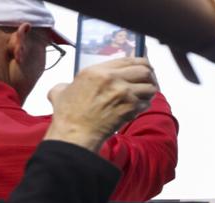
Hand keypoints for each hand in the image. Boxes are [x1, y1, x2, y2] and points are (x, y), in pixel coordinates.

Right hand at [44, 58, 158, 150]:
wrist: (76, 132)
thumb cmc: (68, 113)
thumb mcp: (63, 88)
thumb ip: (72, 82)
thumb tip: (71, 84)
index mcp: (97, 71)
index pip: (128, 59)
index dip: (139, 62)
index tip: (143, 66)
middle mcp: (113, 79)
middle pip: (144, 70)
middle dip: (150, 75)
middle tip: (149, 80)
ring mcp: (124, 93)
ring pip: (150, 87)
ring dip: (149, 91)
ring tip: (144, 94)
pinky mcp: (131, 108)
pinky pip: (147, 103)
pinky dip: (145, 104)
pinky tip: (137, 107)